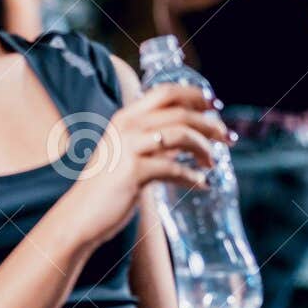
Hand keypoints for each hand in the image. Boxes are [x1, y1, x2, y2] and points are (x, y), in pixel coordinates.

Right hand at [58, 84, 231, 247]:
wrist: (80, 214)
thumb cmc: (106, 185)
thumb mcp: (129, 152)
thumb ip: (155, 141)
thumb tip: (190, 137)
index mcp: (126, 116)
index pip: (166, 92)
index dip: (194, 95)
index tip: (215, 104)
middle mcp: (127, 126)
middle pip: (180, 112)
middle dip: (209, 123)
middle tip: (227, 137)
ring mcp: (130, 147)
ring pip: (181, 135)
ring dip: (204, 148)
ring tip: (212, 163)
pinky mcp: (134, 171)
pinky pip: (174, 169)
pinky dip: (193, 177)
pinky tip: (202, 185)